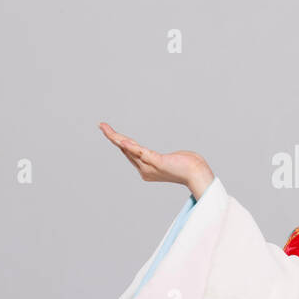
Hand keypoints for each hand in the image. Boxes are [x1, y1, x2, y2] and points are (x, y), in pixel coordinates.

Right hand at [99, 122, 213, 199]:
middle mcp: (144, 169)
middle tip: (101, 125)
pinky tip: (122, 141)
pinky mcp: (157, 162)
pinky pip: (141, 153)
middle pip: (125, 150)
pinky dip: (131, 147)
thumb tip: (159, 158)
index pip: (130, 152)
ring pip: (129, 149)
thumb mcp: (170, 159)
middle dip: (112, 137)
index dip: (119, 142)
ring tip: (106, 128)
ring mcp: (149, 166)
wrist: (197, 173)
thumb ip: (160, 158)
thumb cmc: (188, 166)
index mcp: (146, 169)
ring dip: (116, 138)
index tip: (110, 132)